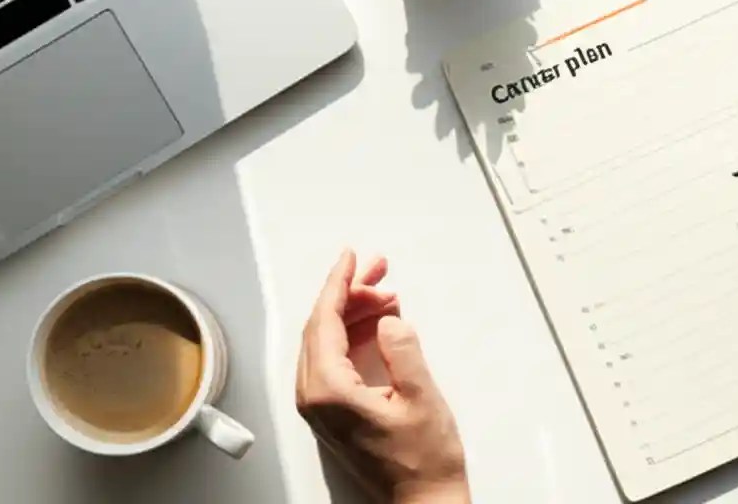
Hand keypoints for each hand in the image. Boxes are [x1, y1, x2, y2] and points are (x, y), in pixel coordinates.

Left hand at [296, 251, 468, 503]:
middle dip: (350, 294)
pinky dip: (355, 336)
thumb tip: (388, 321)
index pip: (324, 321)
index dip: (338, 284)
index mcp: (328, 391)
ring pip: (328, 342)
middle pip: (322, 327)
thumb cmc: (423, 461)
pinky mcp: (333, 412)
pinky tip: (380, 326)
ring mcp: (321, 406)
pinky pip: (335, 360)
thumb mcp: (422, 397)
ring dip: (355, 314)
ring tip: (387, 296)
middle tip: (380, 272)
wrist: (423, 501)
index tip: (351, 258)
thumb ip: (403, 351)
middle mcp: (315, 398)